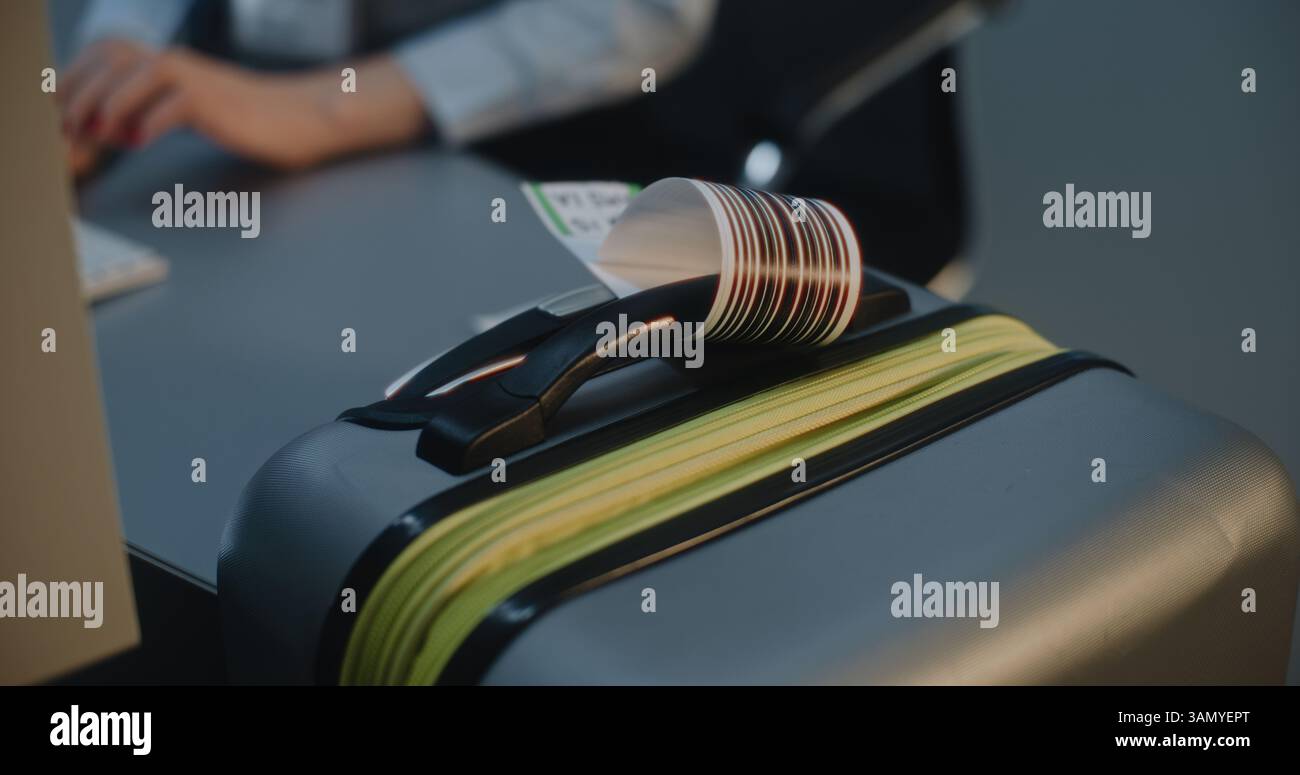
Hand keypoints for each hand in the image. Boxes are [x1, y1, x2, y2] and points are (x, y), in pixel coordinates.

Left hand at [59, 38, 429, 170]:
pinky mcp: (216, 102)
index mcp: (169, 62)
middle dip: (82, 91)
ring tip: (99, 132)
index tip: (61, 109)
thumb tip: (113, 128)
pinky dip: (148, 123)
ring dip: (109, 103)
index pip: (108, 53)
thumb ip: (155, 109)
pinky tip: (140, 141)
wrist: (301, 119)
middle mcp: (178, 62)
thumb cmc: (251, 121)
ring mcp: (197, 80)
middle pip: (114, 59)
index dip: (78, 76)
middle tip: (70, 126)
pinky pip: (171, 105)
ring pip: (137, 75)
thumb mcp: (194, 109)